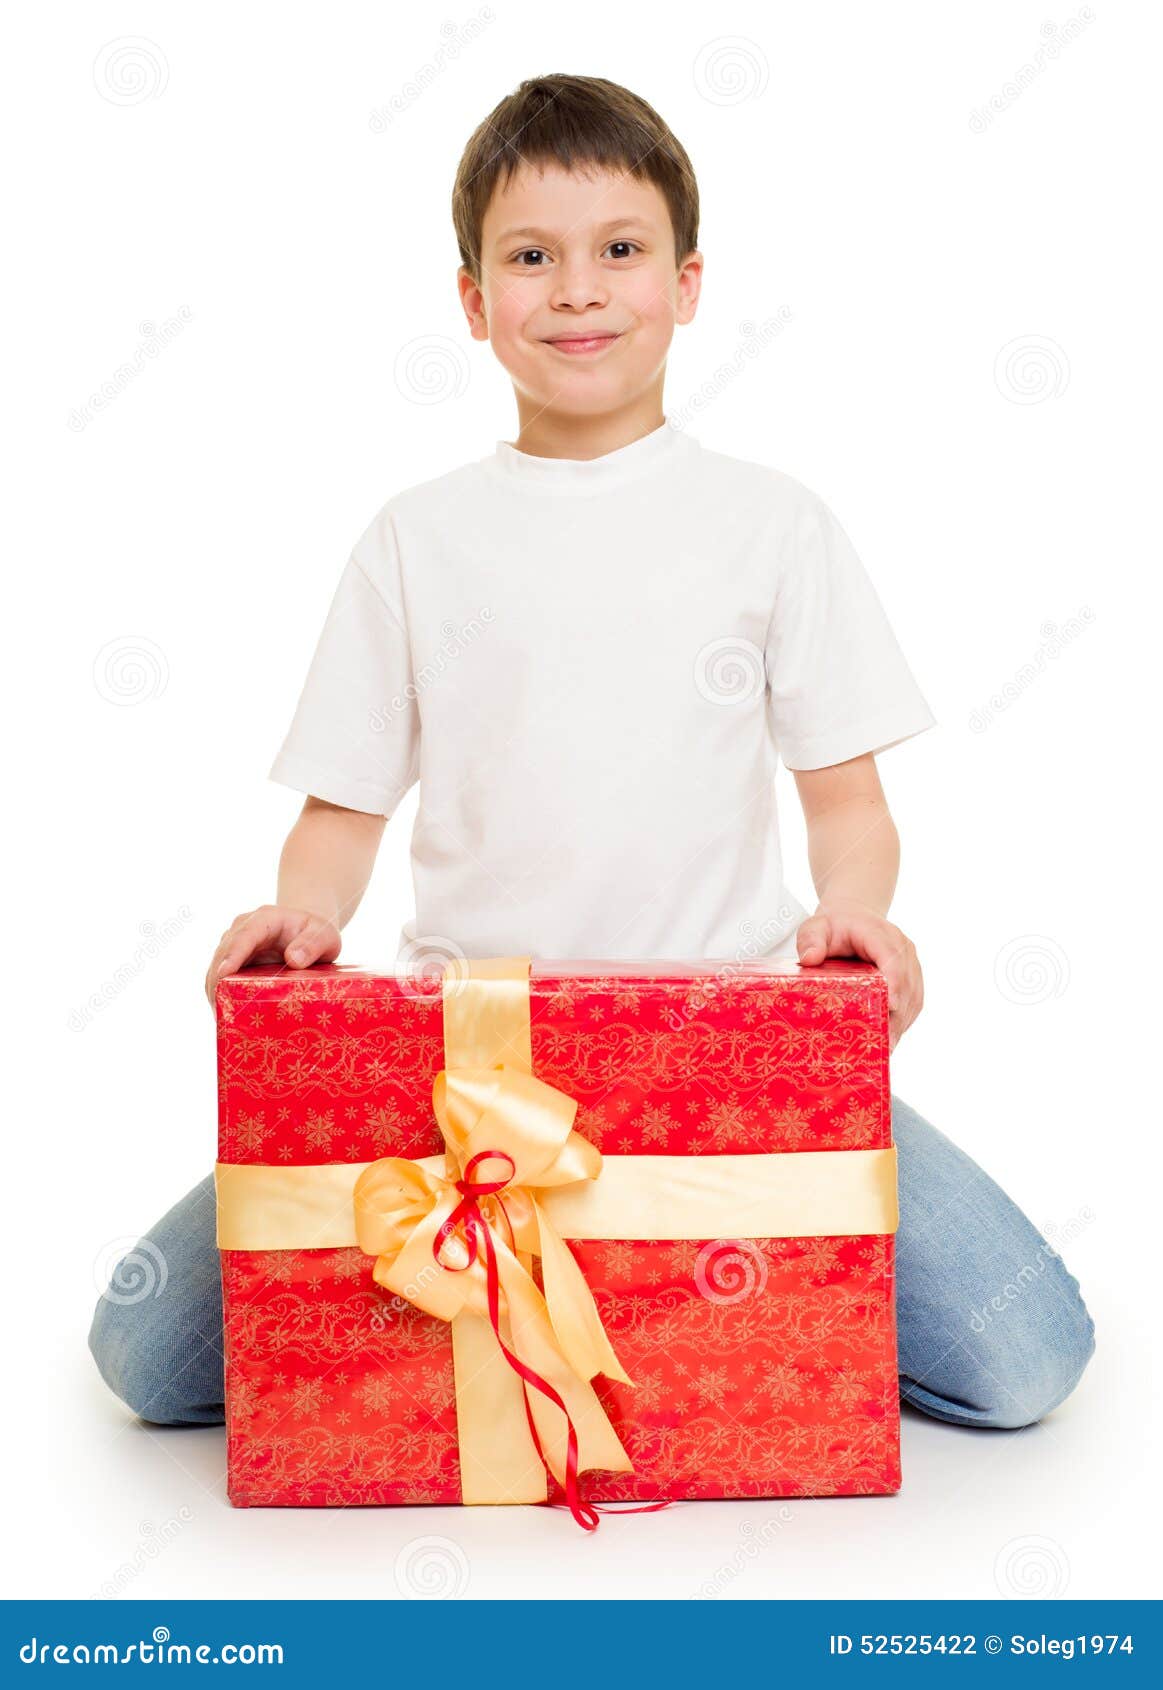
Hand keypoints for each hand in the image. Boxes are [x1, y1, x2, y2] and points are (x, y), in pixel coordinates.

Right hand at [204, 904, 341, 1007]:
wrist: (307, 934)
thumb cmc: (317, 934)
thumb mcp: (325, 936)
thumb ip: (313, 944)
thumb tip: (293, 959)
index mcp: (264, 919)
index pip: (244, 935)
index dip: (233, 954)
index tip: (224, 973)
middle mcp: (242, 931)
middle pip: (223, 955)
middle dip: (218, 981)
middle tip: (222, 1011)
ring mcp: (235, 948)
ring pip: (217, 970)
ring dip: (216, 993)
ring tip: (223, 1020)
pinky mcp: (233, 964)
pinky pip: (221, 981)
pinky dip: (221, 997)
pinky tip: (227, 1017)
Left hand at [795, 899, 922, 1051]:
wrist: (853, 919)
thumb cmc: (835, 926)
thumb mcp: (816, 927)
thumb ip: (810, 939)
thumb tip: (809, 959)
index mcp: (881, 935)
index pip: (894, 959)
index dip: (896, 983)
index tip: (891, 1006)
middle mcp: (902, 950)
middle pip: (907, 985)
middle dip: (896, 1015)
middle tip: (882, 1043)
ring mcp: (910, 966)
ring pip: (914, 998)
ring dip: (901, 1024)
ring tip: (884, 1049)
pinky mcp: (911, 981)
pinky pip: (912, 1004)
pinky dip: (902, 1024)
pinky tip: (888, 1043)